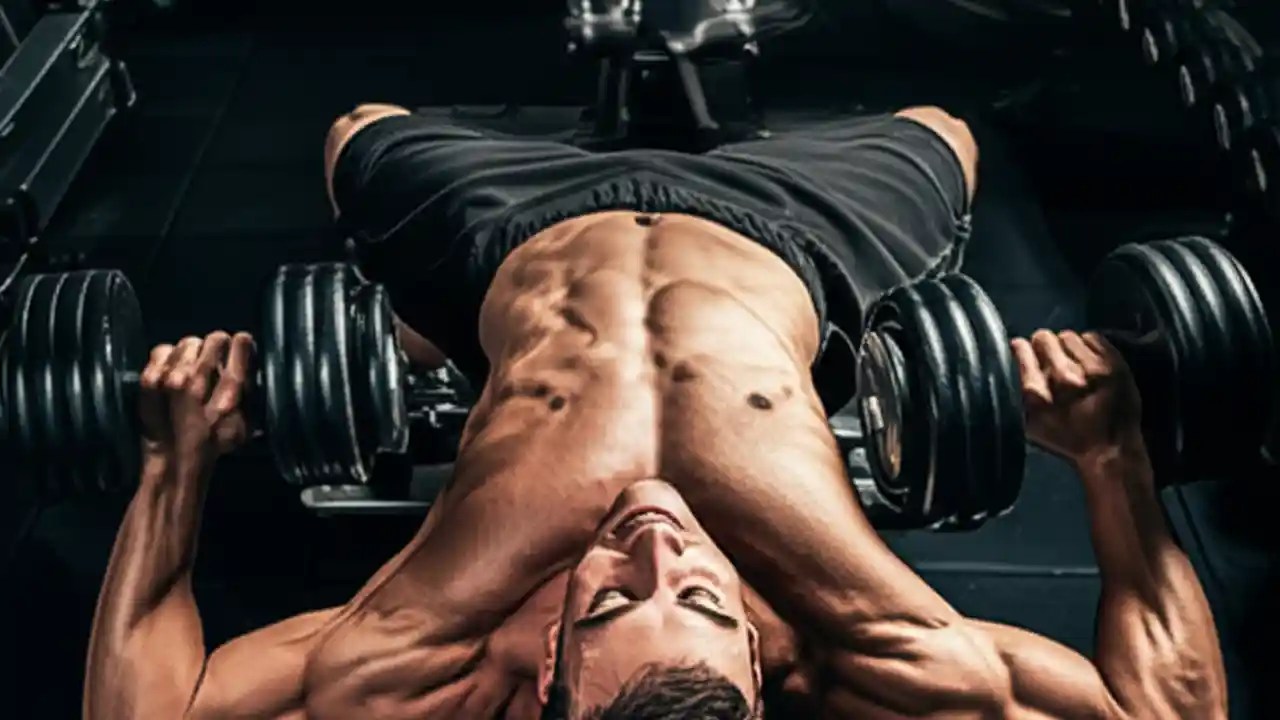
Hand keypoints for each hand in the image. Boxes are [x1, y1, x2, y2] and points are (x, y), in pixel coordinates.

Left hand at [138, 332, 254, 462]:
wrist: (171, 463)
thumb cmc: (212, 447)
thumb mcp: (243, 425)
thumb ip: (248, 394)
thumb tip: (248, 362)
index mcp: (228, 393)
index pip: (240, 346)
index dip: (242, 343)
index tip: (240, 344)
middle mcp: (199, 381)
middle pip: (214, 339)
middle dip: (217, 346)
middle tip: (213, 358)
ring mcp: (171, 379)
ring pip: (188, 342)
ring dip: (193, 352)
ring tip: (191, 366)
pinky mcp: (150, 380)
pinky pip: (162, 349)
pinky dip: (168, 356)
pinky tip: (171, 370)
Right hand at [1011, 330, 1141, 463]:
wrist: (1111, 450)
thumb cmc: (1066, 440)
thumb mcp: (1031, 424)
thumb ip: (1019, 390)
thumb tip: (1014, 350)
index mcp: (1037, 393)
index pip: (1021, 350)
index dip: (1021, 349)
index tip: (1023, 351)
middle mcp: (1063, 377)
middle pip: (1043, 338)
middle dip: (1044, 346)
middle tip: (1051, 360)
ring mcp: (1091, 368)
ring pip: (1068, 336)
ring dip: (1066, 347)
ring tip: (1072, 363)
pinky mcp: (1113, 364)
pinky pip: (1092, 337)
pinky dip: (1087, 346)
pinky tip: (1089, 362)